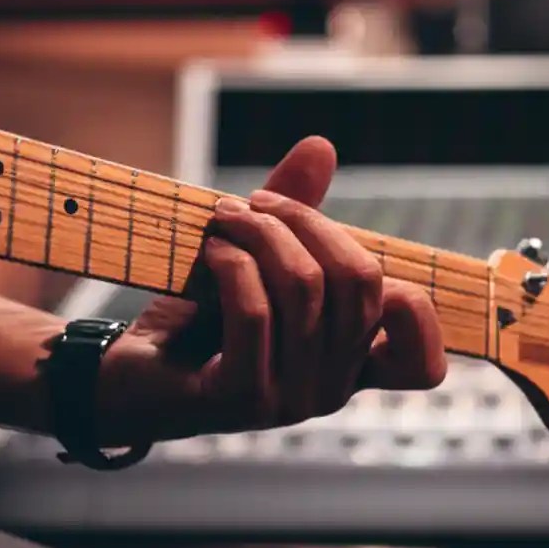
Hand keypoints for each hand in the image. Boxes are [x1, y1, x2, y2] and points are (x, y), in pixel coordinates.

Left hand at [92, 137, 446, 445]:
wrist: (125, 378)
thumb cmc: (196, 322)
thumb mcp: (255, 262)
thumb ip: (296, 213)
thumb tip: (321, 146)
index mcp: (348, 369)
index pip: (424, 363)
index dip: (414, 307)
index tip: (341, 247)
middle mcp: (329, 393)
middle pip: (359, 284)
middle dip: (308, 224)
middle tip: (255, 206)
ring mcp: (287, 401)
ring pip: (305, 288)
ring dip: (260, 233)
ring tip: (224, 217)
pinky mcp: (238, 397)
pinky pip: (255, 309)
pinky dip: (233, 262)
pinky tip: (210, 250)